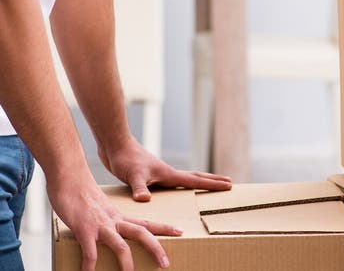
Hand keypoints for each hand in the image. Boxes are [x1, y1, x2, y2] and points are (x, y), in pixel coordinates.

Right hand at [48, 169, 181, 270]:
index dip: (163, 228)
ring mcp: (100, 224)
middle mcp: (113, 219)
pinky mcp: (84, 229)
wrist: (67, 174)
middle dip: (155, 248)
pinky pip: (90, 253)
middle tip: (166, 264)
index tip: (180, 231)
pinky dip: (90, 267)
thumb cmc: (79, 190)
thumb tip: (107, 231)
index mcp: (118, 215)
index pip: (145, 221)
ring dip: (126, 263)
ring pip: (120, 245)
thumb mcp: (98, 207)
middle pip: (140, 232)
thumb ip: (105, 219)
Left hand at [99, 136, 232, 201]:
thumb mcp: (133, 175)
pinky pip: (166, 186)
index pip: (194, 180)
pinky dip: (175, 191)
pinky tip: (170, 198)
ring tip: (204, 190)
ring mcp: (157, 174)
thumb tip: (145, 200)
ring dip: (195, 185)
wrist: (113, 143)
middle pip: (194, 178)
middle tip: (228, 183)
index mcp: (167, 174)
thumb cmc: (124, 157)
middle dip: (211, 182)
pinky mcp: (146, 177)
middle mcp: (165, 173)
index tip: (230, 184)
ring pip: (181, 182)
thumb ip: (140, 188)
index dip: (212, 184)